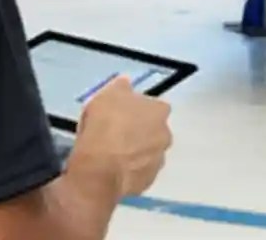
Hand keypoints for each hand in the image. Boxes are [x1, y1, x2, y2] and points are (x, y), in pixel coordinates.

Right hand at [68, 76, 172, 197]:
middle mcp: (165, 135)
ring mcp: (158, 161)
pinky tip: (112, 169)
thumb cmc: (104, 125)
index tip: (119, 112)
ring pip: (147, 152)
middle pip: (152, 130)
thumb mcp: (107, 95)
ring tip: (111, 153)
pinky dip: (129, 170)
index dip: (135, 108)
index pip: (152, 105)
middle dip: (138, 131)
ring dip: (135, 152)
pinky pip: (139, 172)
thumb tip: (126, 82)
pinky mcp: (148, 182)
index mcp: (159, 111)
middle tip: (115, 132)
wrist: (100, 168)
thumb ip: (121, 87)